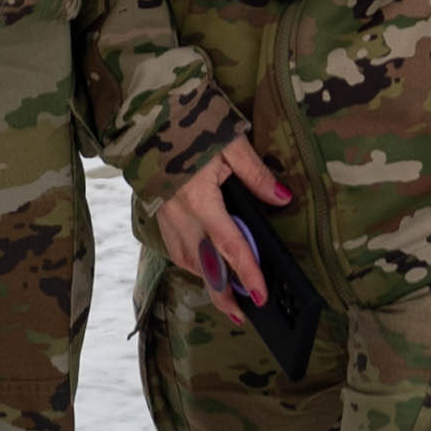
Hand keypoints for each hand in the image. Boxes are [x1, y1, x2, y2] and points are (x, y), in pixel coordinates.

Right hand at [152, 137, 289, 322]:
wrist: (149, 116)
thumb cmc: (192, 125)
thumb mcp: (231, 144)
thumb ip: (256, 175)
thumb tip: (282, 198)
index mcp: (200, 200)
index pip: (229, 246)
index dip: (247, 273)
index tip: (260, 295)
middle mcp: (180, 216)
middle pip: (204, 266)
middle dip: (222, 294)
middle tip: (242, 314)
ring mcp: (165, 217)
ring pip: (187, 259)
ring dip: (206, 278)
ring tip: (226, 294)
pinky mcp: (157, 213)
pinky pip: (174, 247)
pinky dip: (190, 260)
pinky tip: (202, 265)